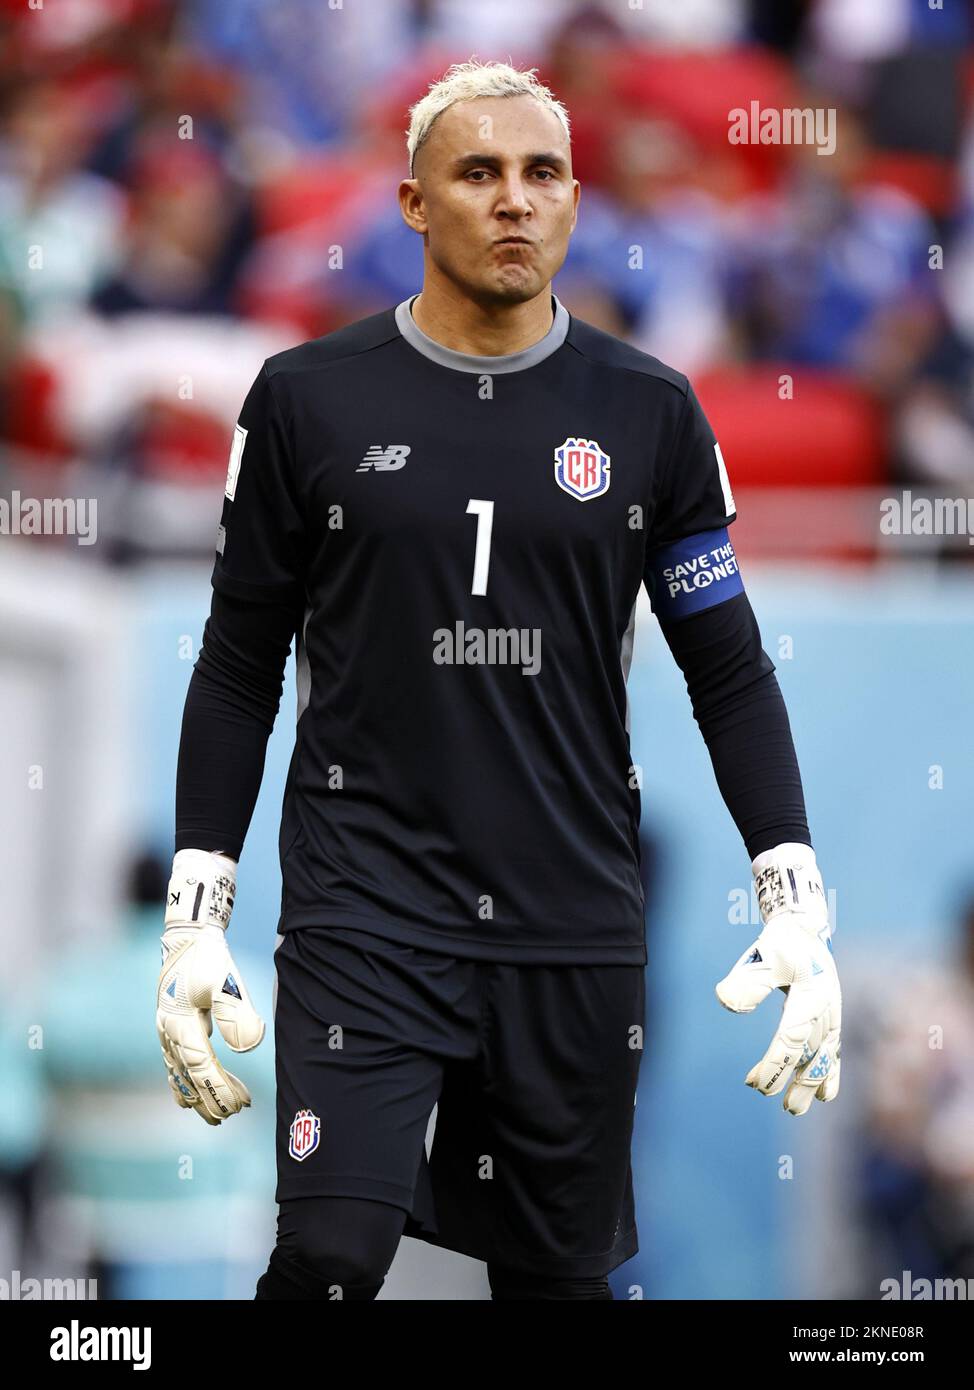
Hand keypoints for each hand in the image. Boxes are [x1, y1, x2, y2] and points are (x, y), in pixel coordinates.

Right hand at [157, 850, 264, 1124]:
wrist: (188, 938)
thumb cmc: (207, 959)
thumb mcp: (225, 981)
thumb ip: (235, 1012)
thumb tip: (248, 1046)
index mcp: (180, 1024)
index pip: (202, 1067)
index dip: (221, 1089)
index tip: (242, 1104)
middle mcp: (168, 1033)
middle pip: (190, 1078)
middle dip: (213, 1098)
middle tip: (237, 1113)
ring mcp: (167, 1033)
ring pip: (181, 1075)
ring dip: (199, 1096)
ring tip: (218, 1116)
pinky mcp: (172, 1029)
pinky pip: (176, 1066)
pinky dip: (188, 1083)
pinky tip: (194, 1095)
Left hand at [715, 843, 840, 1115]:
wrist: (805, 931)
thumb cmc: (782, 944)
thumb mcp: (762, 955)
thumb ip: (748, 980)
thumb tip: (725, 1002)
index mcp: (811, 995)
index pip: (790, 1038)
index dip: (774, 1063)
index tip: (754, 1082)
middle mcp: (826, 1010)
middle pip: (809, 1054)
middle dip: (792, 1081)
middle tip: (774, 1102)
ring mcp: (832, 1016)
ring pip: (822, 1058)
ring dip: (809, 1083)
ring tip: (793, 1108)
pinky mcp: (831, 1020)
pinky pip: (833, 1052)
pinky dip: (829, 1074)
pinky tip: (825, 1096)